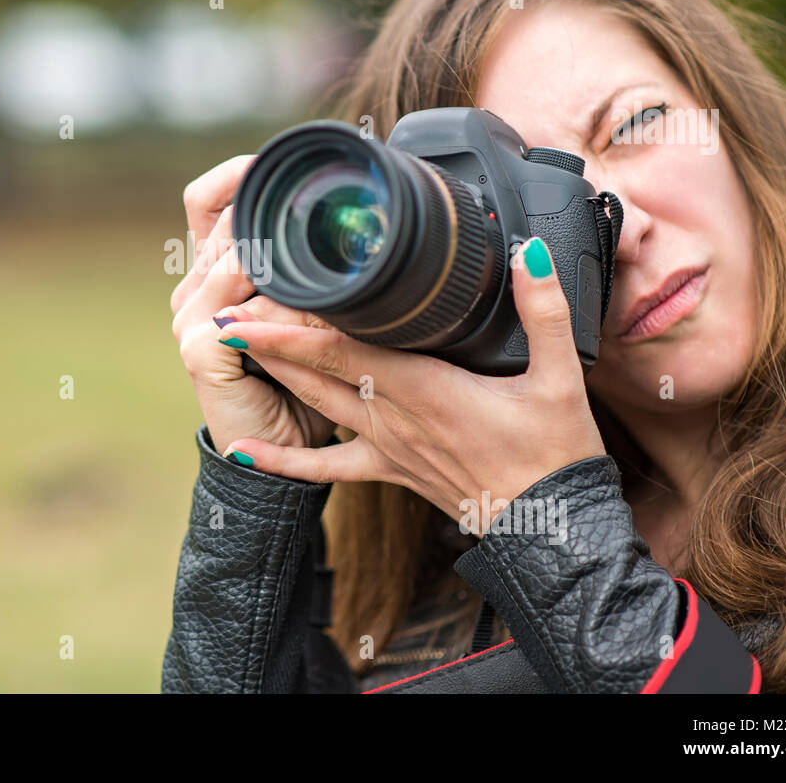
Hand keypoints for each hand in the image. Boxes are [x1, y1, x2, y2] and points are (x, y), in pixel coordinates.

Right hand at [170, 156, 338, 454]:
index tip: (288, 167)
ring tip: (335, 280)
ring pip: (240, 258)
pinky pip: (244, 311)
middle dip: (278, 219)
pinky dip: (287, 311)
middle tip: (334, 214)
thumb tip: (351, 226)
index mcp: (213, 273)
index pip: (208, 199)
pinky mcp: (199, 350)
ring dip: (292, 268)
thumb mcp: (310, 314)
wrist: (283, 453)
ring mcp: (190, 319)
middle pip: (227, 220)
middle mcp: (193, 289)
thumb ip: (311, 274)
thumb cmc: (304, 381)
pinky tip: (318, 318)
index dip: (238, 174)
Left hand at [212, 237, 607, 529]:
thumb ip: (544, 310)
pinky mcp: (391, 470)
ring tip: (229, 345)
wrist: (551, 532)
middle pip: (316, 371)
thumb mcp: (561, 378)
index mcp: (426, 389)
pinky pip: (327, 467)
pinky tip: (241, 453)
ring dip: (274, 374)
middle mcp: (394, 417)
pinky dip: (282, 461)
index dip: (293, 325)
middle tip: (224, 307)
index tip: (251, 303)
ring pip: (316, 405)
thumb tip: (526, 253)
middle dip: (268, 339)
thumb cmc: (556, 456)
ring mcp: (388, 446)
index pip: (344, 350)